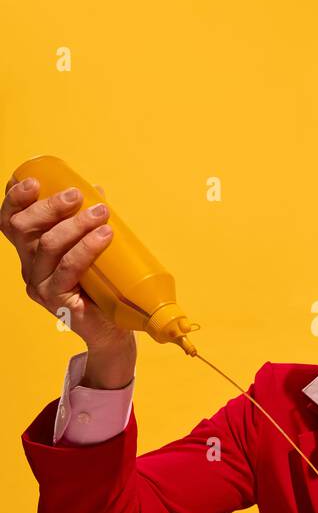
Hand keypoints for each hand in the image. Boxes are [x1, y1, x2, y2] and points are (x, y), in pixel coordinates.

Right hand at [1, 174, 135, 367]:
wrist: (112, 331)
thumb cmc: (101, 286)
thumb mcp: (91, 249)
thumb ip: (87, 223)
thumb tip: (95, 191)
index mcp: (30, 251)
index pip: (10, 221)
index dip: (14, 199)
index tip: (33, 181)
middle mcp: (29, 267)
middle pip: (22, 228)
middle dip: (49, 205)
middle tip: (77, 195)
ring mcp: (39, 285)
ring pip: (47, 245)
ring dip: (75, 223)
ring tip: (101, 213)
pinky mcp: (56, 300)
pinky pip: (67, 268)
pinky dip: (87, 248)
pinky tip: (104, 236)